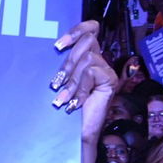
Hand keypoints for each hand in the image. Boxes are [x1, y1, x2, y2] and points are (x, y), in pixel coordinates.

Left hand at [50, 20, 117, 162]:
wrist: (76, 133)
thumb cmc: (65, 107)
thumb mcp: (61, 81)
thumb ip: (62, 65)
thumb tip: (51, 49)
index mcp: (87, 57)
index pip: (90, 29)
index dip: (77, 29)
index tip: (58, 45)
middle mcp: (99, 61)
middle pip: (88, 40)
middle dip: (68, 61)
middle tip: (57, 82)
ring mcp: (106, 70)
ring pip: (87, 58)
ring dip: (71, 80)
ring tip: (63, 98)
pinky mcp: (110, 80)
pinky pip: (91, 72)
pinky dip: (80, 88)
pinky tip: (75, 103)